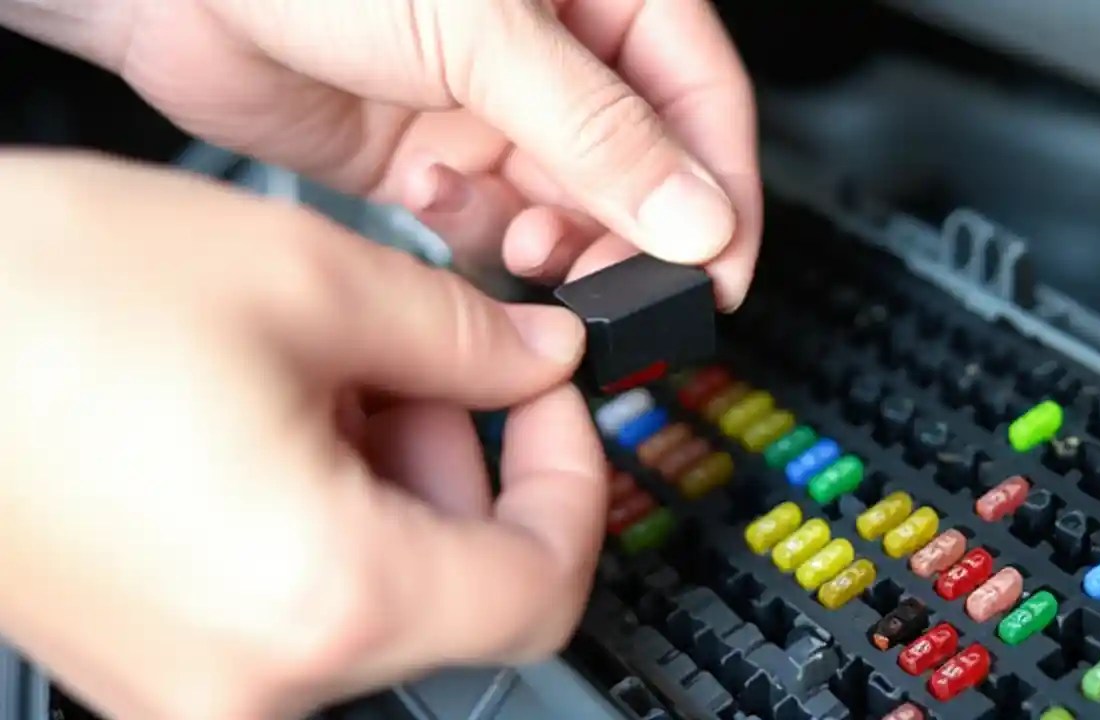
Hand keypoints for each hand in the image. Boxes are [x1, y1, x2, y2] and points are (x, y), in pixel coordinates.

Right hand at [0, 153, 606, 719]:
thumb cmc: (24, 305)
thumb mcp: (298, 277)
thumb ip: (464, 335)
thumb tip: (541, 361)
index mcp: (319, 597)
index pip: (543, 587)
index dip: (574, 482)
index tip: (553, 405)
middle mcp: (254, 676)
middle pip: (458, 588)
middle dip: (465, 461)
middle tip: (418, 358)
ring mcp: (193, 678)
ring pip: (377, 586)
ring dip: (388, 474)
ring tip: (313, 366)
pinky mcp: (151, 651)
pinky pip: (295, 591)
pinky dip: (321, 505)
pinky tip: (262, 408)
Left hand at [1, 0, 760, 306]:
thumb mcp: (485, 30)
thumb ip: (599, 132)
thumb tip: (696, 220)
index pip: (699, 105)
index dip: (720, 194)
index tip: (717, 276)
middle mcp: (558, 62)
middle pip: (640, 174)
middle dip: (626, 235)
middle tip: (605, 282)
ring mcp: (497, 116)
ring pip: (567, 212)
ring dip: (549, 242)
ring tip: (519, 240)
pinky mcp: (438, 165)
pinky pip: (492, 228)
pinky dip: (477, 234)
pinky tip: (438, 199)